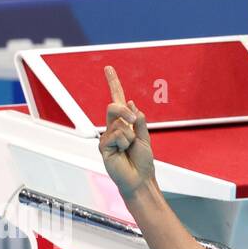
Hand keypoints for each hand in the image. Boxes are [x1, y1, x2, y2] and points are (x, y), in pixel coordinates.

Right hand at [98, 66, 154, 197]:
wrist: (139, 179)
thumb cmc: (142, 162)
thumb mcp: (144, 138)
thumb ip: (138, 121)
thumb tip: (131, 103)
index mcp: (124, 124)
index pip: (117, 101)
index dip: (113, 84)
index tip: (109, 69)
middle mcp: (113, 128)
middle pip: (114, 107)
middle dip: (125, 112)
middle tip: (133, 126)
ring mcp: (107, 137)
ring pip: (118, 124)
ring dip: (129, 136)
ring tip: (129, 149)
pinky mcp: (103, 146)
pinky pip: (116, 135)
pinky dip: (124, 143)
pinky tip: (122, 153)